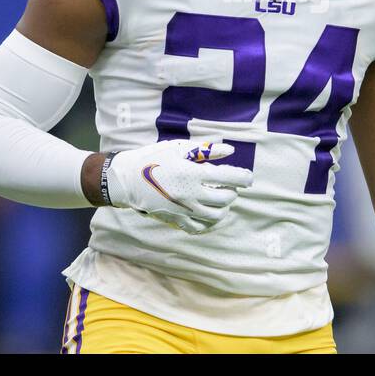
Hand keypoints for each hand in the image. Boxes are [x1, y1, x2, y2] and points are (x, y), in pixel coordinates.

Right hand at [103, 140, 250, 233]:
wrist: (126, 179)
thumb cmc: (154, 158)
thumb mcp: (179, 149)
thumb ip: (207, 150)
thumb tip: (231, 150)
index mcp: (194, 173)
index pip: (231, 178)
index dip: (244, 178)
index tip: (247, 177)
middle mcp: (191, 194)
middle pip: (226, 198)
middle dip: (233, 192)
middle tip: (230, 185)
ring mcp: (184, 210)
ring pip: (216, 216)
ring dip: (223, 207)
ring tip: (220, 198)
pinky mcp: (176, 219)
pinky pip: (199, 227)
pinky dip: (209, 222)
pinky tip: (208, 213)